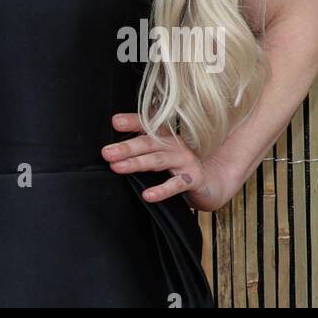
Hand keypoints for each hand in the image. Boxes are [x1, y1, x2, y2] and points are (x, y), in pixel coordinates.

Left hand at [102, 113, 232, 211]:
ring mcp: (185, 160)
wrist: (211, 182)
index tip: (115, 122)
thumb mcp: (162, 152)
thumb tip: (114, 148)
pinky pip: (176, 185)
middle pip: (148, 143)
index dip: (132, 121)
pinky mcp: (193, 179)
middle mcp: (175, 144)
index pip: (147, 125)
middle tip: (107, 152)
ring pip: (158, 160)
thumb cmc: (179, 165)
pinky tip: (148, 195)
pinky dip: (162, 190)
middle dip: (126, 147)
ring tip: (117, 167)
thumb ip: (142, 147)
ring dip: (137, 163)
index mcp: (165, 135)